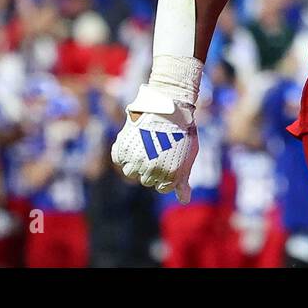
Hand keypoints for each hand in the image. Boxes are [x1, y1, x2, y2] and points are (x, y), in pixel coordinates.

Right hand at [111, 84, 198, 203]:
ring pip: (131, 172)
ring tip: (148, 144)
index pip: (162, 187)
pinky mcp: (123, 149)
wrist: (169, 106)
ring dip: (138, 162)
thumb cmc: (182, 131)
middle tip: (160, 148)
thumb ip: (182, 180)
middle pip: (146, 180)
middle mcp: (152, 170)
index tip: (170, 158)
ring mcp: (136, 160)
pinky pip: (119, 159)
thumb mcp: (188, 156)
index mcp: (170, 175)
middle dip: (153, 168)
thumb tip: (184, 201)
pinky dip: (125, 152)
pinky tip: (137, 140)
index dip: (166, 174)